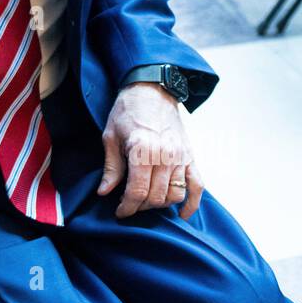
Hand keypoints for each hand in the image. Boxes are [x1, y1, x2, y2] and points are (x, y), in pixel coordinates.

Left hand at [98, 82, 203, 219]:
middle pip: (156, 196)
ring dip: (160, 204)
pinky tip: (182, 213)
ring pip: (175, 194)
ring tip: (147, 200)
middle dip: (141, 206)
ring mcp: (180, 156)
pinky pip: (197, 185)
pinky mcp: (190, 156)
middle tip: (130, 204)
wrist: (152, 89)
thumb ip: (111, 167)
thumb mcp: (111, 136)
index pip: (137, 191)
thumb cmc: (128, 110)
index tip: (120, 212)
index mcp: (142, 150)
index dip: (127, 207)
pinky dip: (192, 203)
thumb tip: (105, 191)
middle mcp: (165, 155)